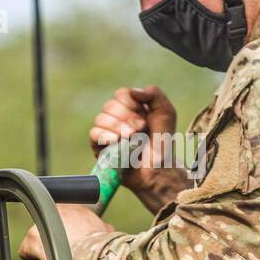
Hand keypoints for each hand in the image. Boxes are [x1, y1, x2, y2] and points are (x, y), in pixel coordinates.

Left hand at [18, 203, 114, 259]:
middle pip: (48, 225)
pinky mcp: (32, 239)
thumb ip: (102, 228)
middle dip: (53, 238)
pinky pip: (25, 251)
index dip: (63, 228)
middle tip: (61, 251)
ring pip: (37, 238)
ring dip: (43, 248)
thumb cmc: (102, 245)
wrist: (93, 255)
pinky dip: (31, 259)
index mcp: (74, 207)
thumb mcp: (106, 231)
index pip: (61, 215)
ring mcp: (41, 224)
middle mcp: (55, 210)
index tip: (66, 239)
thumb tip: (106, 231)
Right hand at [88, 86, 185, 211]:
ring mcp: (107, 132)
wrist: (158, 168)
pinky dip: (105, 135)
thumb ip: (154, 94)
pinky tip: (116, 141)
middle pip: (110, 105)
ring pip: (101, 118)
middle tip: (141, 130)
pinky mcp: (100, 147)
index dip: (132, 103)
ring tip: (132, 138)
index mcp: (131, 108)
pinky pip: (94, 134)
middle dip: (127, 117)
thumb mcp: (166, 113)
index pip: (121, 94)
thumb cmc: (162, 143)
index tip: (145, 116)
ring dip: (119, 127)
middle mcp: (117, 118)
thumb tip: (132, 91)